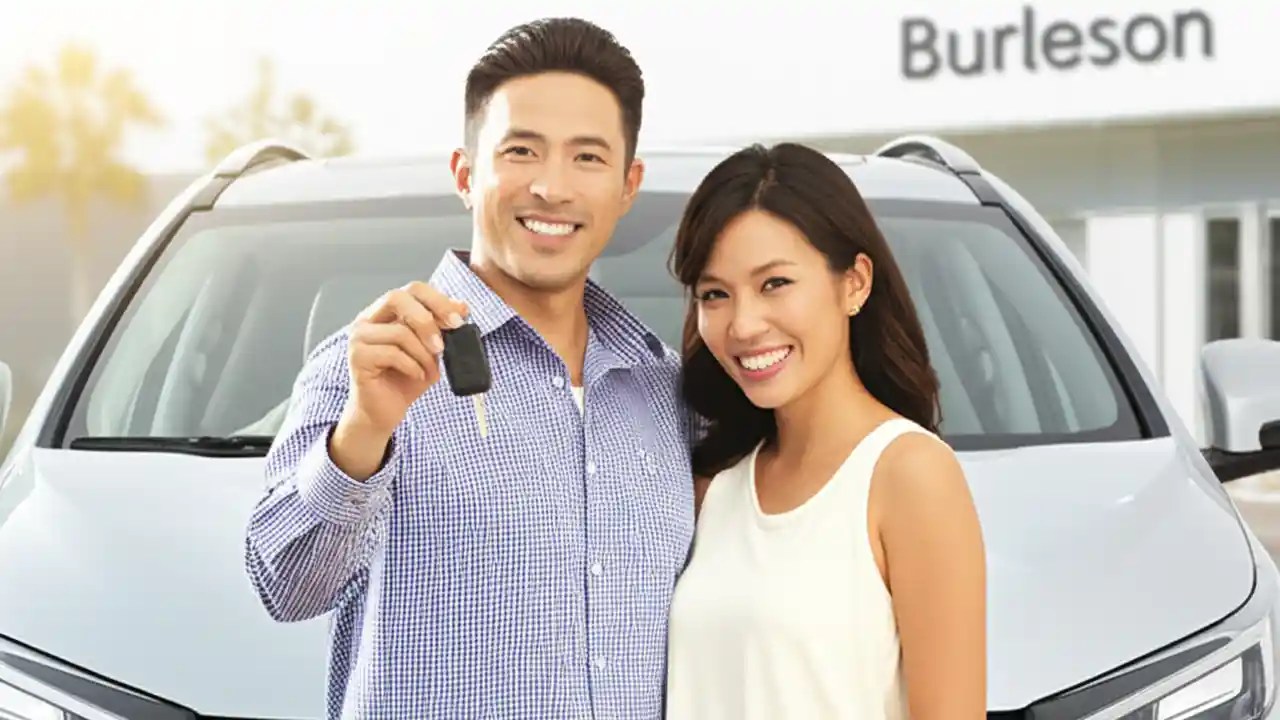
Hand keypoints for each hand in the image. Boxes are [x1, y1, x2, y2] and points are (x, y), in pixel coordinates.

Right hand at [330, 282, 467, 478]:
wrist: (384, 412)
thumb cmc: (405, 380)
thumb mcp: (430, 350)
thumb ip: (440, 328)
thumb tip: (461, 307)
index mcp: (385, 312)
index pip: (411, 289)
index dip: (437, 300)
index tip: (458, 318)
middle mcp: (367, 320)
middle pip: (398, 298)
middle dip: (428, 319)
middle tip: (443, 343)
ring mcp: (358, 337)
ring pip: (400, 332)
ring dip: (424, 355)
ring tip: (429, 371)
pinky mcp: (357, 357)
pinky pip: (393, 354)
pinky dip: (413, 367)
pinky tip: (417, 376)